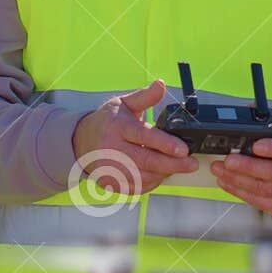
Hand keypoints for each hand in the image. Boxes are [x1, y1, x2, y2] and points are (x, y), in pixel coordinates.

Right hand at [71, 80, 197, 194]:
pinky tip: (160, 174)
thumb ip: (145, 96)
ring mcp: (110, 168)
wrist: (80, 141)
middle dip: (172, 164)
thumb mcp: (124, 103)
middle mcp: (112, 149)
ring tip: (178, 166)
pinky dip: (152, 183)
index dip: (165, 144)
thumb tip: (161, 84)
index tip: (183, 149)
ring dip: (164, 174)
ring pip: (143, 177)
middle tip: (191, 164)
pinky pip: (136, 188)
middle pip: (146, 161)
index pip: (143, 136)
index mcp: (118, 126)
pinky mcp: (111, 182)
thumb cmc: (107, 122)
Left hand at [211, 135, 271, 214]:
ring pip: (261, 188)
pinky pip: (256, 200)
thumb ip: (270, 128)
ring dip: (236, 178)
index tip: (257, 145)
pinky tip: (226, 181)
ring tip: (219, 169)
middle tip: (228, 160)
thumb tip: (249, 108)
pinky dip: (237, 190)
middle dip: (247, 166)